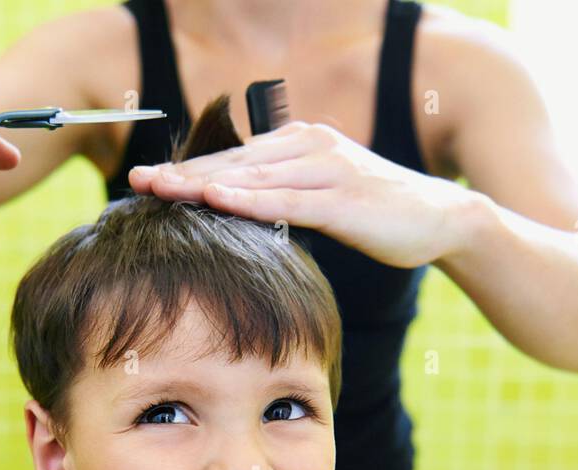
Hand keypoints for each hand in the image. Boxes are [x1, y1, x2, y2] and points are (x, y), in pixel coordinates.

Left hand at [127, 120, 478, 267]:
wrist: (441, 217)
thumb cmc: (379, 212)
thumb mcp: (325, 196)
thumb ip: (286, 194)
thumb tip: (244, 212)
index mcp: (301, 144)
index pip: (235, 158)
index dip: (189, 168)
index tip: (147, 178)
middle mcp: (309, 147)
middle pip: (233, 162)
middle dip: (182, 173)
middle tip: (136, 180)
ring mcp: (327, 170)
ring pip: (253, 177)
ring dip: (203, 184)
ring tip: (160, 189)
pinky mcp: (343, 199)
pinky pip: (287, 200)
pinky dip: (248, 199)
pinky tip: (216, 201)